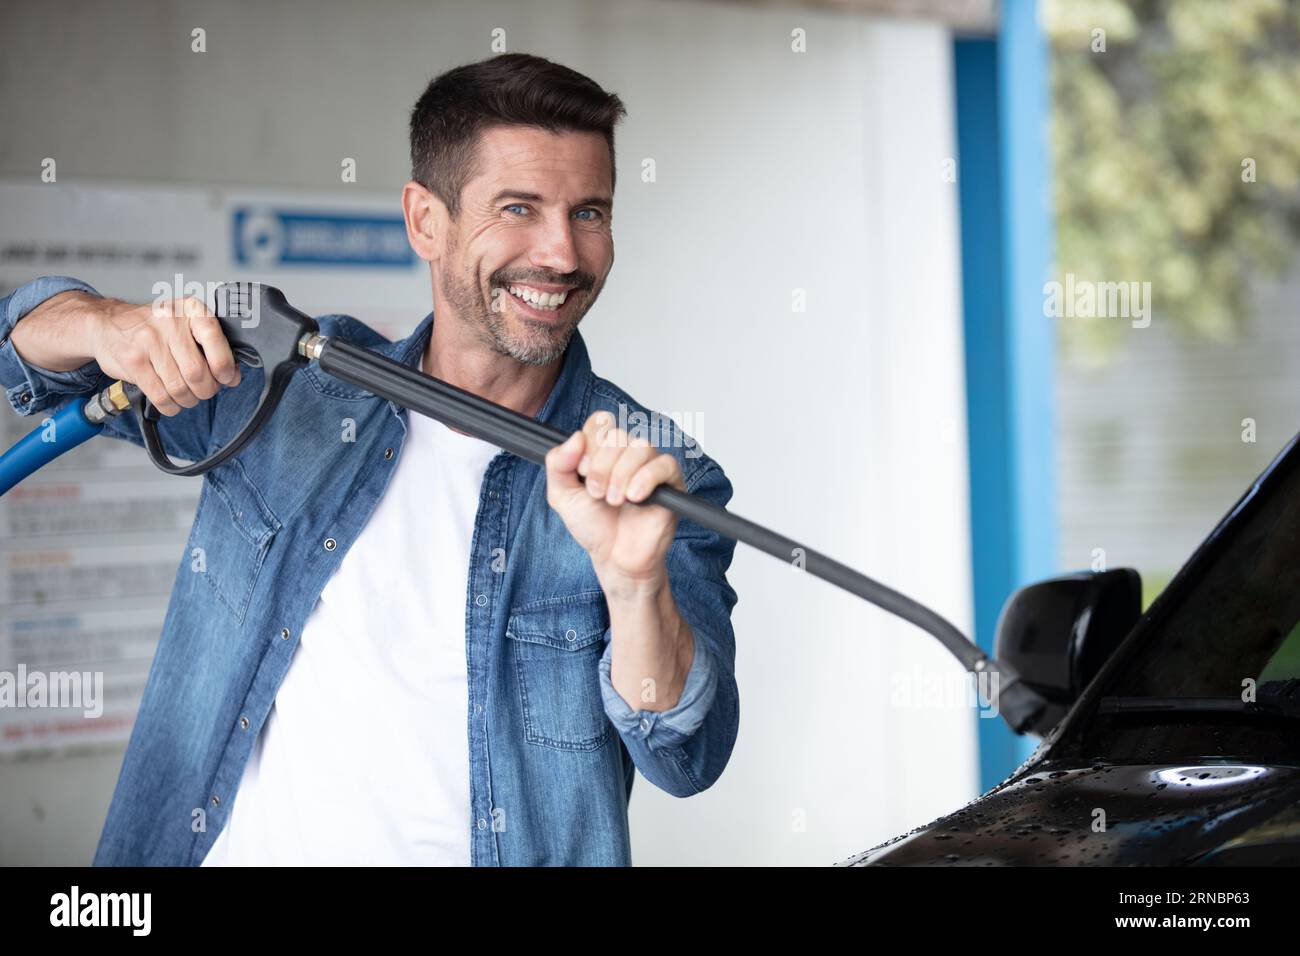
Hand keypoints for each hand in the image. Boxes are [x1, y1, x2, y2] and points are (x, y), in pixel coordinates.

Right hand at [88, 295, 241, 415]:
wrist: (107, 323)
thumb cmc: (155, 328)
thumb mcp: (187, 326)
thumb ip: (213, 348)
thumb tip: (234, 376)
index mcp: (190, 309)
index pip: (214, 337)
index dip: (224, 365)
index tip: (225, 377)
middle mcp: (169, 322)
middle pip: (197, 371)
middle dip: (206, 390)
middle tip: (203, 390)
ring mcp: (148, 341)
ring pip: (179, 387)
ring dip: (188, 399)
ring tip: (187, 395)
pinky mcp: (132, 361)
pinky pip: (160, 395)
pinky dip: (171, 406)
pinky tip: (171, 401)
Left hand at [544, 410, 686, 589]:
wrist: (614, 558)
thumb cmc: (594, 527)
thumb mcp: (562, 495)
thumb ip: (557, 464)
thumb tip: (575, 438)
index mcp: (604, 450)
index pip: (600, 422)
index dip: (589, 445)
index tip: (581, 471)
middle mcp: (628, 453)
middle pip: (618, 435)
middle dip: (601, 466)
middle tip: (597, 494)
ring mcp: (651, 465)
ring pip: (640, 446)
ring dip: (621, 476)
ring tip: (614, 501)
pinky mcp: (672, 482)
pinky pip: (664, 464)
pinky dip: (645, 479)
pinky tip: (634, 498)